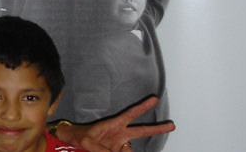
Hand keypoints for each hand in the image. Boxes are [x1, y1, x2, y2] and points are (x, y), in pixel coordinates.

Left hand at [56, 96, 174, 151]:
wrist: (73, 141)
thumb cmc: (80, 136)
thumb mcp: (88, 142)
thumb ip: (101, 149)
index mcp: (114, 125)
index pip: (130, 115)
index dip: (142, 107)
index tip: (153, 99)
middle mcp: (120, 133)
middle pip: (141, 130)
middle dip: (156, 129)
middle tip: (172, 125)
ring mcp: (119, 143)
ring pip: (130, 150)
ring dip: (125, 151)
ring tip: (105, 148)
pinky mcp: (117, 150)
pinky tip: (111, 150)